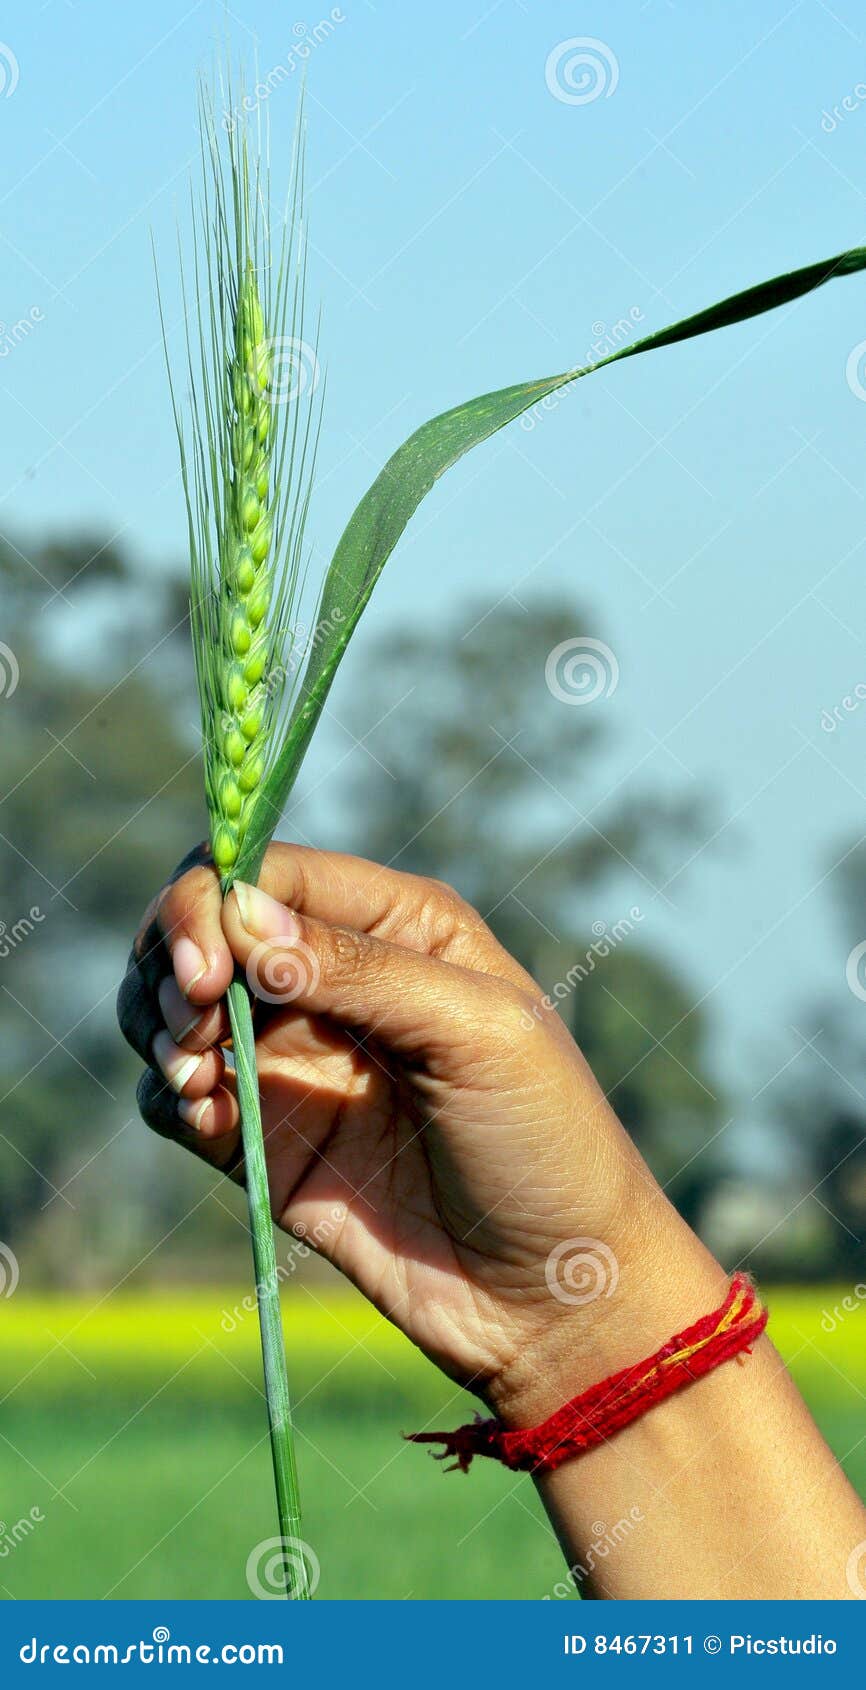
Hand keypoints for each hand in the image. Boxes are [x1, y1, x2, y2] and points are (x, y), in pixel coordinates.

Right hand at [118, 844, 711, 1415]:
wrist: (552, 1297)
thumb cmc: (547, 1144)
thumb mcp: (476, 1034)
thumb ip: (357, 968)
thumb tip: (237, 913)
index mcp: (398, 925)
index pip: (270, 874)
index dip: (212, 905)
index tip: (204, 974)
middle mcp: (337, 978)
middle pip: (206, 927)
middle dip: (172, 962)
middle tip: (190, 1024)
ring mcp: (297, 1060)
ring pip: (175, 1005)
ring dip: (156, 1026)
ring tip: (194, 1076)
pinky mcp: (267, 1139)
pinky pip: (178, 1095)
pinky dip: (166, 1094)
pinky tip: (201, 1113)